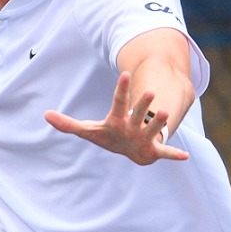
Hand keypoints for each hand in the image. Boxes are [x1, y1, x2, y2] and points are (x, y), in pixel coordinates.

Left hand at [46, 71, 190, 163]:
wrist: (131, 151)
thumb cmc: (109, 137)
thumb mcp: (88, 131)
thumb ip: (67, 124)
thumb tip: (45, 115)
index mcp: (118, 119)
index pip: (119, 102)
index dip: (121, 89)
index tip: (125, 74)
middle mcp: (134, 125)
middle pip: (138, 113)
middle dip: (143, 104)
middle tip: (149, 92)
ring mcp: (145, 136)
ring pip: (153, 129)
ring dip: (158, 123)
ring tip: (164, 113)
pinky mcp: (154, 151)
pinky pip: (165, 153)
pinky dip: (175, 155)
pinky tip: (186, 157)